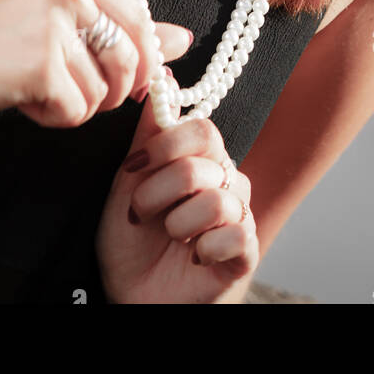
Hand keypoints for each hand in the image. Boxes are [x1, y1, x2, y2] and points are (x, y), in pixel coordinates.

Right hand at [0, 0, 190, 126]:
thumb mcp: (61, 22)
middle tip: (81, 93)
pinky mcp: (42, 65)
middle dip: (115, 90)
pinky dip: (55, 118)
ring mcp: (56, 26)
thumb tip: (183, 41)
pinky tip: (28, 102)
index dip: (143, 60)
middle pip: (130, 57)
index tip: (129, 80)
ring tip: (43, 92)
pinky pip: (76, 111)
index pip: (140, 20)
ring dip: (78, 105)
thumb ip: (122, 28)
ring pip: (103, 90)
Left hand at [96, 79, 258, 303]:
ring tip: (169, 238)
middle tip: (143, 212)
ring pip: (217, 198)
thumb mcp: (127, 184)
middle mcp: (224, 182)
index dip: (167, 143)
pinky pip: (235, 234)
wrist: (131, 299)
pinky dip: (205, 249)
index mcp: (198, 161)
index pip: (201, 128)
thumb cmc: (130, 243)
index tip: (135, 166)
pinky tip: (194, 258)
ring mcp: (238, 216)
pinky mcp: (246, 252)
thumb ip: (147, 135)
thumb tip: (162, 75)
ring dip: (178, 223)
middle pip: (207, 157)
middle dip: (162, 187)